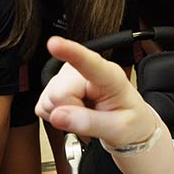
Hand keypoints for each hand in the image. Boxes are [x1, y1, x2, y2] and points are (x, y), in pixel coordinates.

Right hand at [36, 36, 153, 144]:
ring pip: (49, 99)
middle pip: (58, 93)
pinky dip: (56, 115)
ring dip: (64, 114)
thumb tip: (57, 116)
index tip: (54, 43)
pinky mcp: (55, 86)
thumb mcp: (118, 129)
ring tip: (85, 114)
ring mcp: (67, 77)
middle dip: (69, 111)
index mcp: (110, 77)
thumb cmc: (129, 121)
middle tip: (90, 118)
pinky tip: (74, 112)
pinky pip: (43, 105)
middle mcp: (85, 71)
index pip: (89, 62)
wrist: (129, 123)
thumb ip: (88, 123)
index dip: (70, 51)